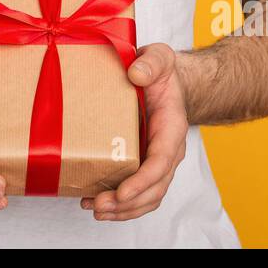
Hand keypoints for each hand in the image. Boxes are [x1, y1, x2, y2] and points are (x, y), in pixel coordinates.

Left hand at [81, 43, 186, 220]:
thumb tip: (135, 74)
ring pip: (147, 197)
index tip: (123, 192)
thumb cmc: (160, 71)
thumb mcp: (159, 57)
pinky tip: (97, 204)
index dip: (143, 181)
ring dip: (123, 210)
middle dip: (128, 203)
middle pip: (155, 188)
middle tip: (99, 204)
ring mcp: (156, 160)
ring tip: (96, 209)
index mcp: (172, 127)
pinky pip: (137, 192)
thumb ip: (151, 63)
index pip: (162, 161)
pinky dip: (120, 205)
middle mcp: (167, 150)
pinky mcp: (142, 164)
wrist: (164, 80)